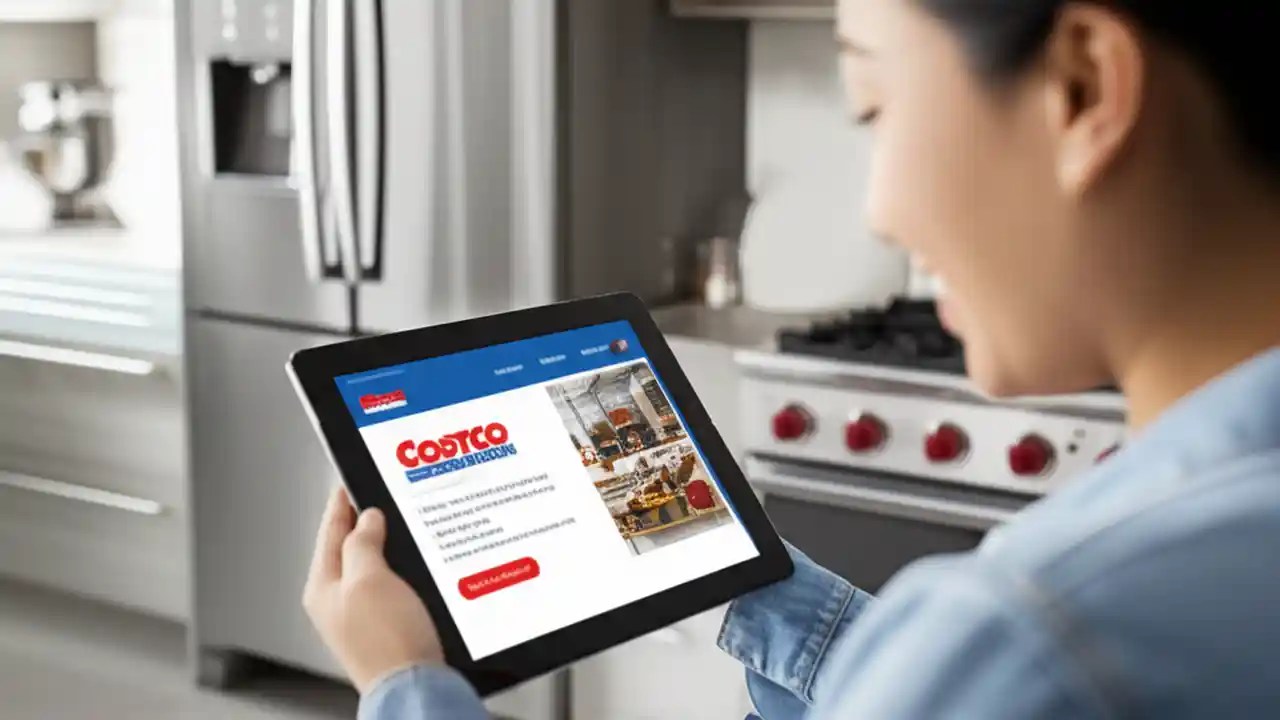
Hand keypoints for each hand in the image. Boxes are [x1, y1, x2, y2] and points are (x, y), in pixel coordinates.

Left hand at [304, 486, 444, 692]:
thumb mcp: (368, 579)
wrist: (414, 689)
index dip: (342, 502)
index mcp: (323, 588)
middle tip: (377, 496)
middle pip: (349, 549)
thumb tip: (366, 518)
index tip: (349, 481)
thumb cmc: (386, 643)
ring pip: (372, 567)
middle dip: (365, 522)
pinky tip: (413, 565)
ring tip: (397, 525)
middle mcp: (339, 602)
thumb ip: (362, 544)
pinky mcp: (387, 627)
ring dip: (385, 546)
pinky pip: (390, 586)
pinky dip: (400, 569)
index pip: (331, 531)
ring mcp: (363, 616)